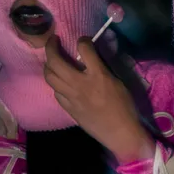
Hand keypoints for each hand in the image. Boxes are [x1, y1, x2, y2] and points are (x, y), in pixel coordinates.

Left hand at [43, 36, 154, 162]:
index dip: (82, 40)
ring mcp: (71, 97)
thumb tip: (92, 59)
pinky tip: (61, 83)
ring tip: (52, 61)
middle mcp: (80, 83)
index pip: (83, 48)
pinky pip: (56, 92)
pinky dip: (56, 84)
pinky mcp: (68, 108)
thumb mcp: (118, 82)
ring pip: (49, 76)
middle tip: (53, 41)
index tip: (83, 41)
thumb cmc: (125, 107)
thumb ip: (102, 68)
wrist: (120, 132)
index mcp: (97, 75)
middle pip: (55, 60)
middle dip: (51, 46)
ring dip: (48, 65)